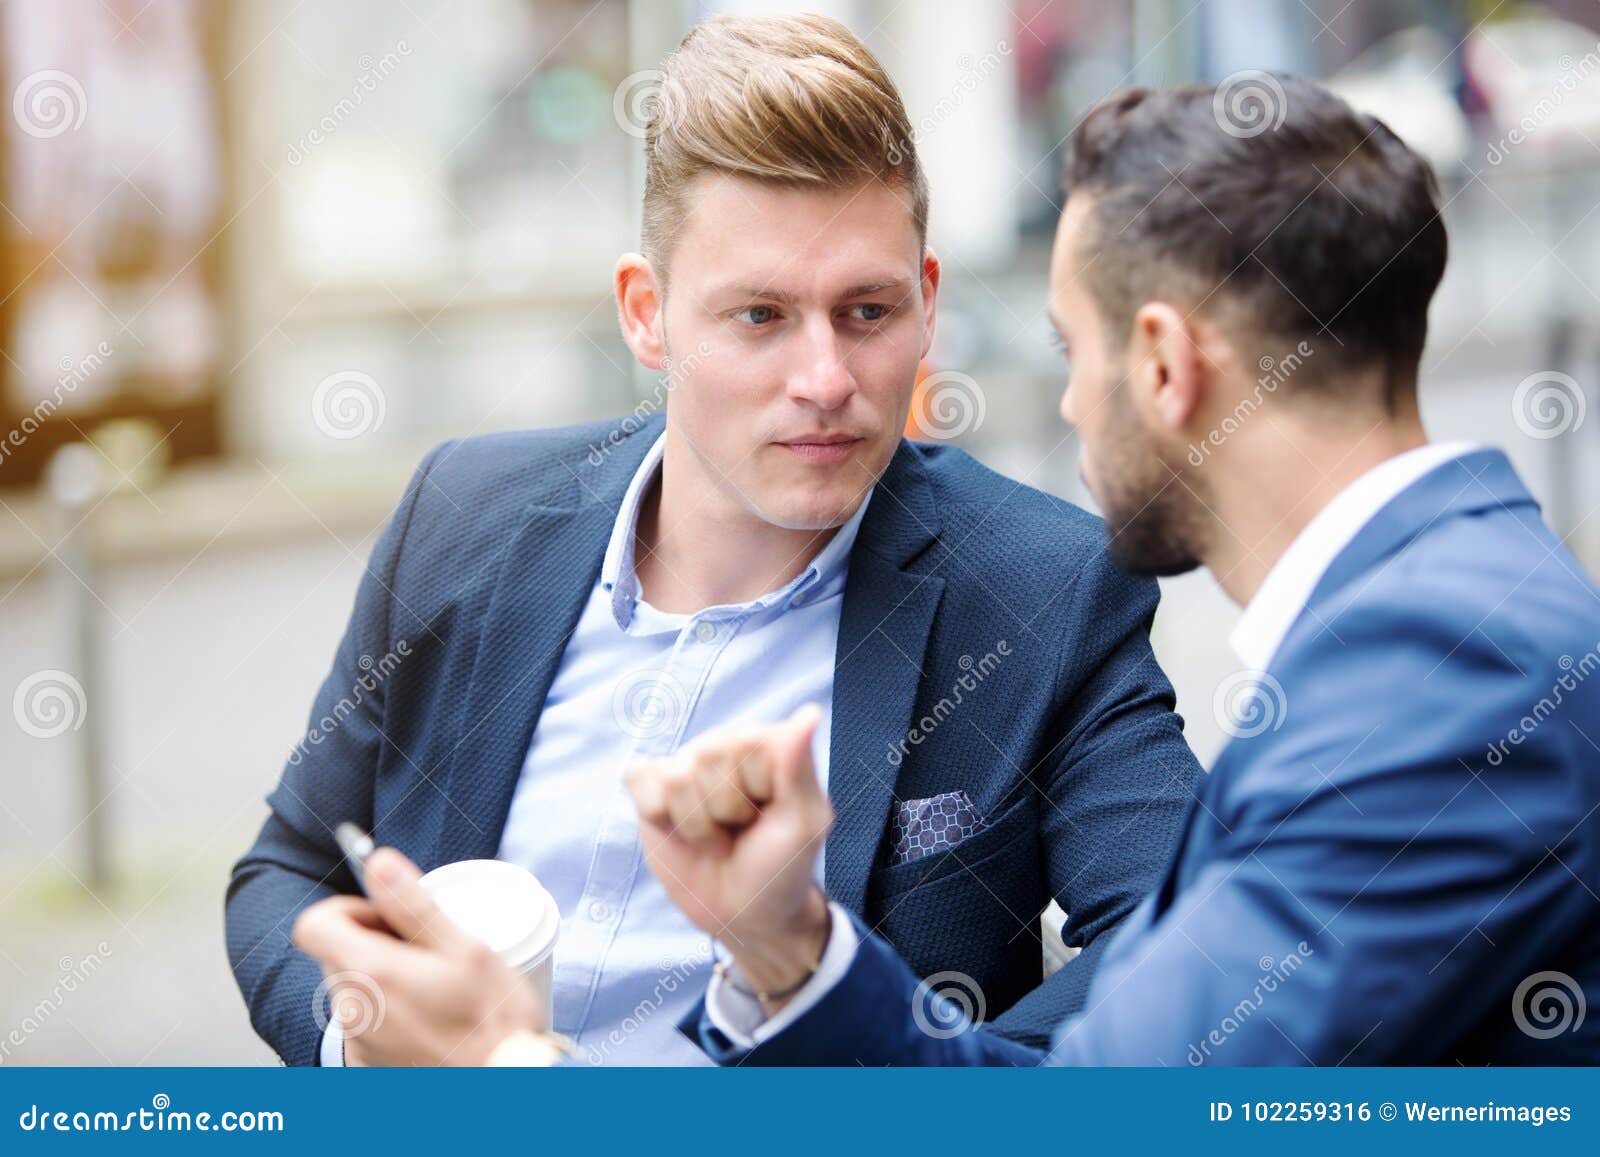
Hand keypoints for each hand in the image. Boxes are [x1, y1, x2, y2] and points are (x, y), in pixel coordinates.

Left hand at [292, 847, 543, 1065]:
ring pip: (353, 988)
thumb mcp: (465, 949)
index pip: (314, 924)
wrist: (506, 1086)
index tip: (388, 916)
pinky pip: (366, 1023)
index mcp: (372, 973)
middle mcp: (354, 1011)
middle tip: (426, 948)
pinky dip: (389, 1010)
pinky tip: (431, 1017)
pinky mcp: (369, 1066)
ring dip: (384, 976)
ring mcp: (359, 1043)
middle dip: (373, 940)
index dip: (350, 909)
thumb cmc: (494, 1022)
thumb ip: (413, 905)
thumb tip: (378, 863)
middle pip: (335, 954)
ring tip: (435, 985)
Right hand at [625, 705, 833, 1008]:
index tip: (769, 814)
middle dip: (725, 810)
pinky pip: (638, 779)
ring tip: (716, 837)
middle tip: (741, 830)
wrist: (742, 912)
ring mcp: (684, 766)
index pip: (746, 743)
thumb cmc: (780, 865)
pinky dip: (660, 816)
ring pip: (674, 778)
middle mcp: (722, 745)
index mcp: (764, 743)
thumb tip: (809, 713)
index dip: (756, 789)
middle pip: (705, 759)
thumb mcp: (804, 822)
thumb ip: (799, 768)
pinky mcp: (650, 789)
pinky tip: (681, 832)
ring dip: (697, 824)